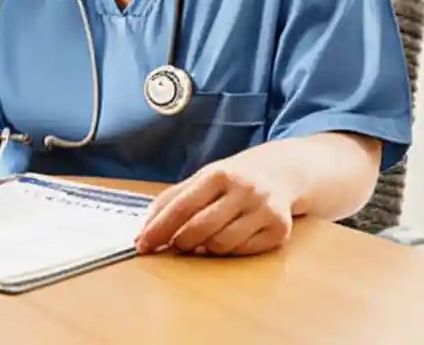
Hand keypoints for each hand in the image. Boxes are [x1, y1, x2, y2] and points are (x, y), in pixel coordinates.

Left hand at [136, 157, 295, 256]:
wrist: (281, 172)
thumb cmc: (231, 179)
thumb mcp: (201, 179)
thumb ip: (171, 200)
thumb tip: (142, 231)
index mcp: (217, 174)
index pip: (181, 207)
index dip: (159, 229)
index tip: (142, 244)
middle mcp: (244, 189)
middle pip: (200, 228)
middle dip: (180, 242)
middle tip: (175, 244)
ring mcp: (264, 209)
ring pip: (221, 244)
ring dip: (204, 249)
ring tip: (202, 240)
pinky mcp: (280, 229)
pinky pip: (243, 251)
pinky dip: (228, 251)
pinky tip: (227, 238)